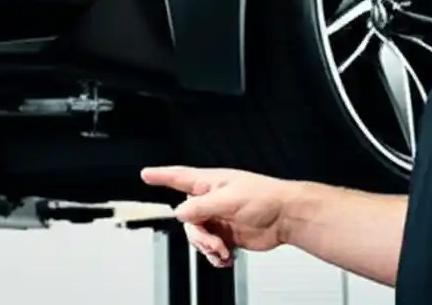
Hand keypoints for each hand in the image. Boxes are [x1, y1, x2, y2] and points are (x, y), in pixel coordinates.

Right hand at [141, 165, 298, 267]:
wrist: (285, 218)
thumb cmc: (264, 197)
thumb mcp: (228, 199)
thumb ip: (201, 207)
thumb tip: (180, 212)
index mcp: (209, 183)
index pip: (179, 177)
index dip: (161, 176)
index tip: (146, 174)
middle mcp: (211, 200)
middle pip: (187, 219)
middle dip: (198, 235)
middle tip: (213, 243)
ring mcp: (218, 218)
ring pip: (197, 237)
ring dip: (208, 248)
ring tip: (223, 252)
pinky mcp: (226, 235)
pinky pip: (211, 248)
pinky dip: (216, 257)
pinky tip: (226, 258)